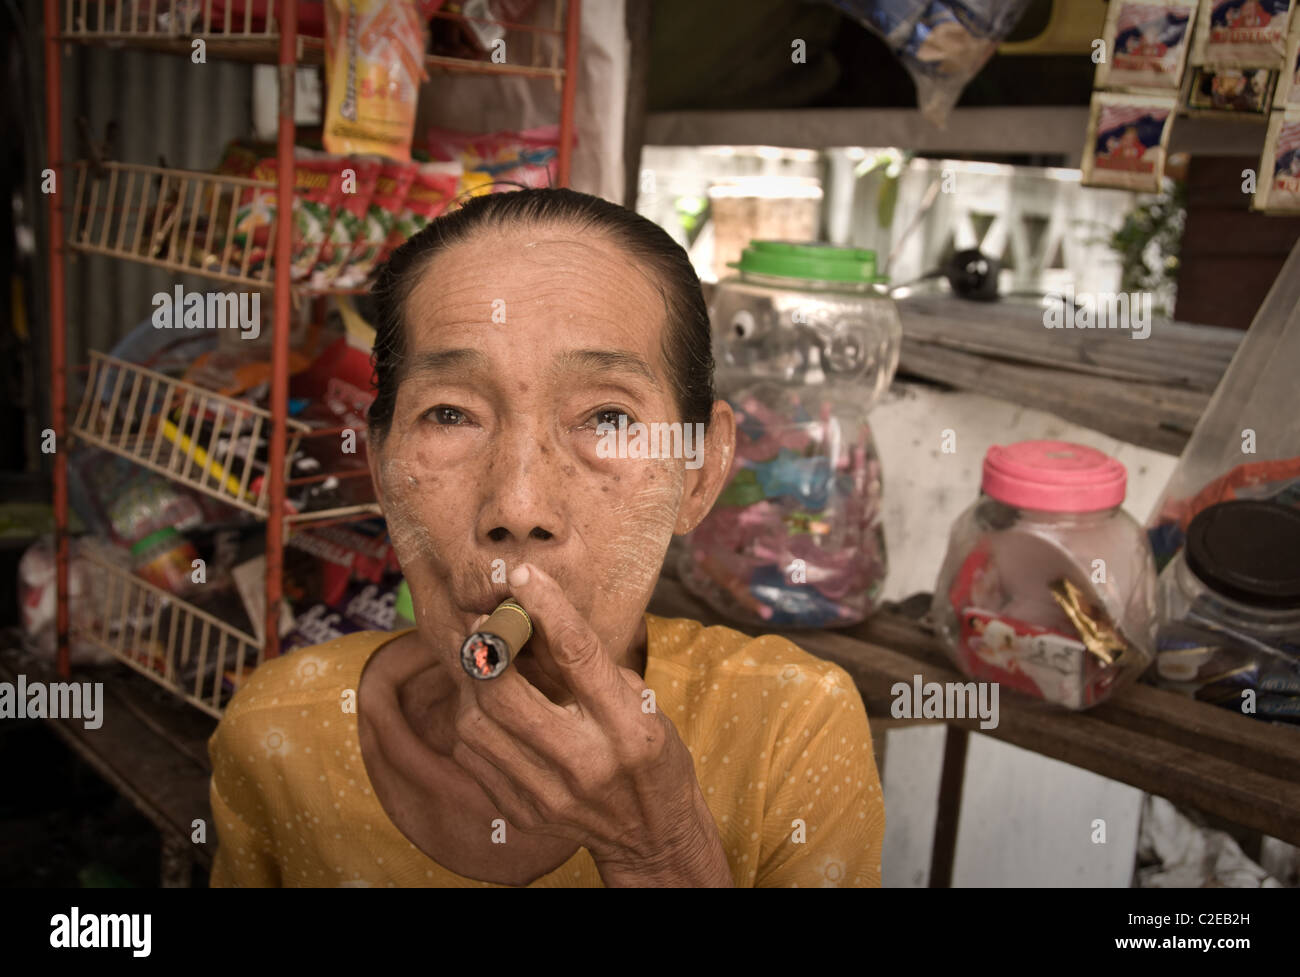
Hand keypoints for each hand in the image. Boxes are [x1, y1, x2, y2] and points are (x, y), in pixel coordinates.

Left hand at [448, 562, 733, 886]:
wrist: (651, 833)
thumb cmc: (649, 753)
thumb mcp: (639, 701)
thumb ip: (586, 666)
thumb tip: (530, 614)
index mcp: (629, 728)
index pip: (578, 656)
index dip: (545, 608)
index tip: (521, 577)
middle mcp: (588, 763)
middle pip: (508, 695)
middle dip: (485, 649)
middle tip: (482, 622)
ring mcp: (550, 795)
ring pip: (478, 725)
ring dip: (472, 685)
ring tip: (485, 664)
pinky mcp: (522, 813)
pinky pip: (472, 755)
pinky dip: (471, 719)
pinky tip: (486, 706)